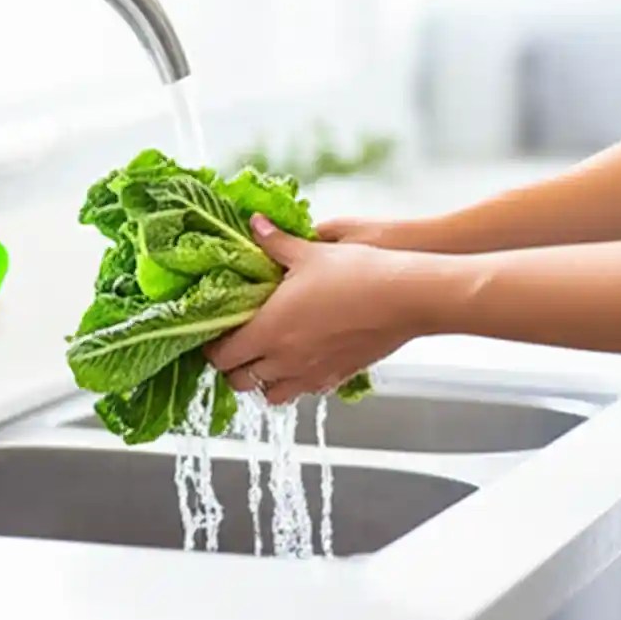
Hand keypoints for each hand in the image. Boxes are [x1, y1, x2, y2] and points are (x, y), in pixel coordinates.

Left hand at [204, 214, 427, 403]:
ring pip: (271, 396)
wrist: (408, 298)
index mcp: (268, 331)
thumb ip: (274, 243)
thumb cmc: (357, 274)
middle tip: (236, 347)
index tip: (214, 336)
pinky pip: (304, 392)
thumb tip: (254, 224)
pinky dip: (294, 383)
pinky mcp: (337, 379)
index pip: (222, 356)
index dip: (212, 349)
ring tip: (266, 358)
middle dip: (232, 368)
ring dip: (262, 381)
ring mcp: (311, 374)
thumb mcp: (309, 253)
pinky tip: (300, 360)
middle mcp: (285, 360)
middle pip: (239, 382)